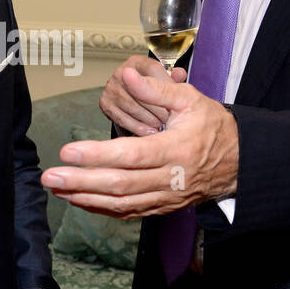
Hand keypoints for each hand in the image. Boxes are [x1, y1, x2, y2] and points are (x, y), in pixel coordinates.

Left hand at [41, 66, 237, 217]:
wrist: (239, 162)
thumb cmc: (212, 126)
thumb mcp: (191, 100)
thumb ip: (156, 89)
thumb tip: (126, 76)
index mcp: (176, 150)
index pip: (131, 155)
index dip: (97, 155)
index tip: (68, 151)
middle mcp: (170, 179)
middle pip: (120, 185)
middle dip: (81, 182)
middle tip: (49, 177)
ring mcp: (166, 197)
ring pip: (121, 204)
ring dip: (86, 198)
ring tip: (57, 189)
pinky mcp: (162, 207)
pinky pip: (128, 212)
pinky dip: (102, 208)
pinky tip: (79, 200)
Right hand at [101, 55, 187, 134]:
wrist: (144, 105)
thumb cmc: (159, 94)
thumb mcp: (171, 85)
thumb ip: (176, 81)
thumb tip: (179, 74)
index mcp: (139, 62)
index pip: (153, 70)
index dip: (165, 88)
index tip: (172, 102)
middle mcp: (122, 72)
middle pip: (142, 92)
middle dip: (158, 109)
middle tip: (170, 118)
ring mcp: (111, 88)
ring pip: (133, 107)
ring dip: (149, 120)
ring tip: (161, 126)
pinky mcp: (105, 104)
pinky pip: (122, 119)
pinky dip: (137, 127)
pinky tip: (149, 131)